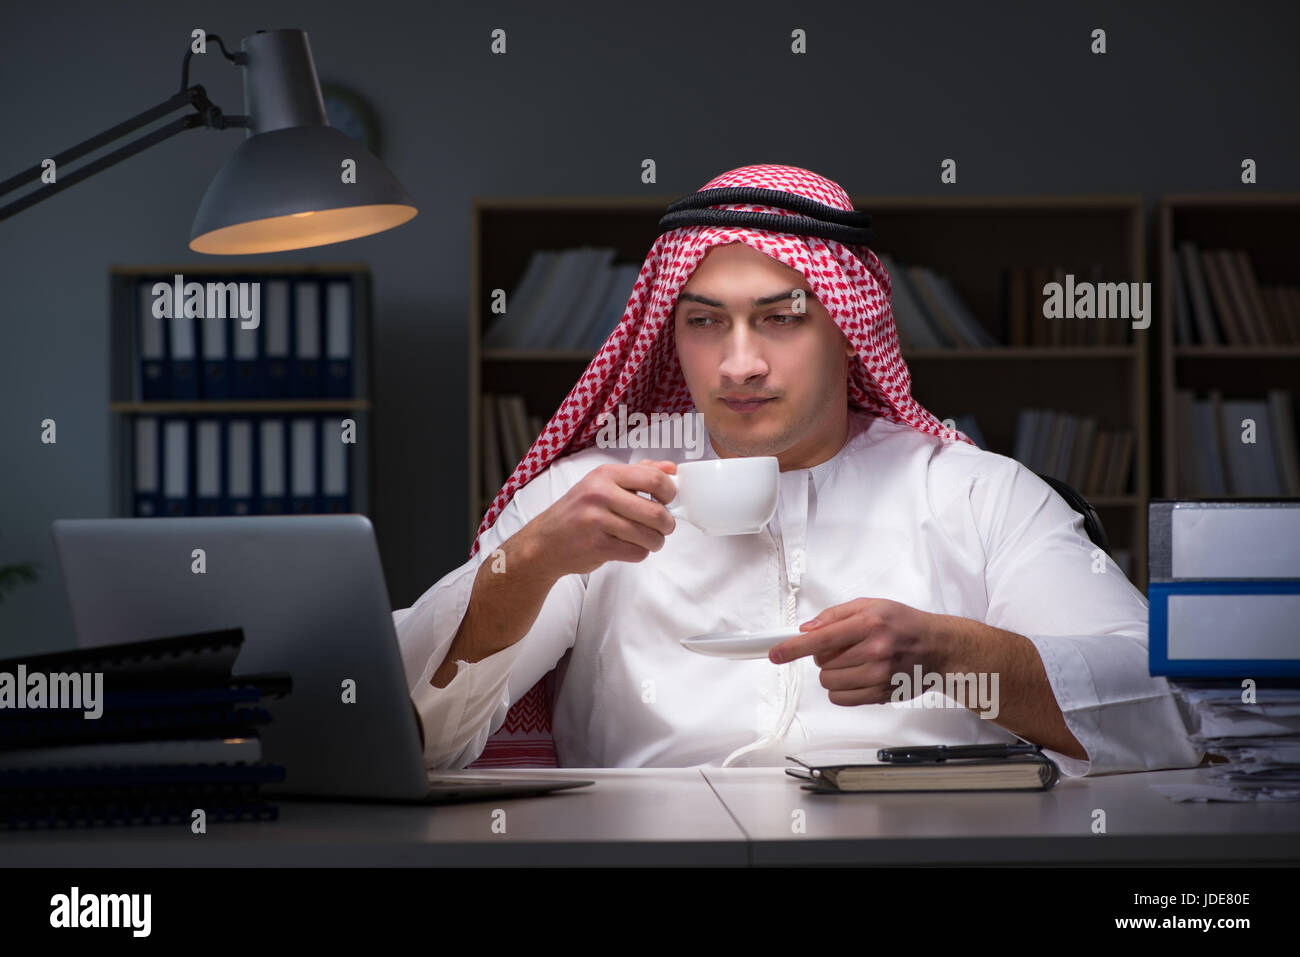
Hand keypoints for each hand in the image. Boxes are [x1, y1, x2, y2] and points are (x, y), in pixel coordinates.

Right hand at [523, 459, 677, 577]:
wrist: (545, 542)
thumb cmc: (578, 511)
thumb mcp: (602, 482)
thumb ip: (638, 472)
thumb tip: (671, 469)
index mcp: (605, 475)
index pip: (654, 479)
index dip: (669, 492)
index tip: (667, 500)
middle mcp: (600, 495)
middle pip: (656, 512)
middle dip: (667, 524)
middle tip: (663, 527)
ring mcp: (597, 521)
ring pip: (649, 536)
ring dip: (655, 542)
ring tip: (647, 539)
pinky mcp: (598, 546)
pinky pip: (637, 552)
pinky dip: (640, 553)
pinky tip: (629, 547)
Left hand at [767, 598, 946, 705]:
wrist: (937, 647)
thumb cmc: (904, 624)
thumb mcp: (871, 606)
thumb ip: (835, 615)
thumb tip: (806, 629)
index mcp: (869, 624)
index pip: (822, 638)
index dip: (794, 648)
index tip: (776, 654)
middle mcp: (874, 651)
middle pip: (822, 663)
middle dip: (824, 656)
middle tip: (844, 647)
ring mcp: (878, 676)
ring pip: (828, 683)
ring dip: (832, 673)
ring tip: (853, 662)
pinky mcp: (880, 695)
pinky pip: (841, 699)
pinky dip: (840, 689)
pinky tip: (856, 677)